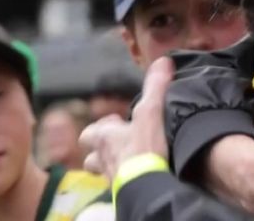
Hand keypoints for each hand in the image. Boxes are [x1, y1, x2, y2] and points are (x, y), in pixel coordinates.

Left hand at [81, 58, 173, 178]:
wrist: (146, 184)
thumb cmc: (143, 147)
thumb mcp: (151, 111)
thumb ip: (156, 86)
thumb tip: (162, 62)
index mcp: (103, 138)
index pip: (90, 134)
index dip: (101, 128)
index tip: (118, 123)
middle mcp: (102, 159)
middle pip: (92, 157)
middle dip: (102, 151)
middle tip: (121, 145)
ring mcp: (111, 177)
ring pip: (104, 171)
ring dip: (113, 166)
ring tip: (130, 162)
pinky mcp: (123, 191)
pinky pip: (119, 185)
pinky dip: (126, 179)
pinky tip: (140, 175)